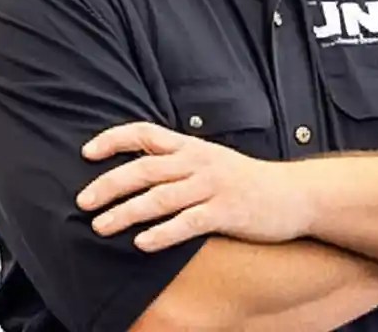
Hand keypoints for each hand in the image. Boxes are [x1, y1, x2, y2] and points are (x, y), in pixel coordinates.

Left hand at [76, 122, 309, 252]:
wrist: (294, 194)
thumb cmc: (245, 181)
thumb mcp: (210, 161)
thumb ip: (177, 163)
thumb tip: (136, 171)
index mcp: (191, 147)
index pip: (145, 133)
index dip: (114, 140)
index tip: (87, 153)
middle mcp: (198, 162)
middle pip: (145, 169)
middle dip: (110, 184)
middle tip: (83, 201)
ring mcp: (213, 187)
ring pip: (160, 198)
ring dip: (126, 212)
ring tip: (101, 226)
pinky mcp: (226, 212)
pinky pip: (188, 223)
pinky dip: (163, 233)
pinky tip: (142, 243)